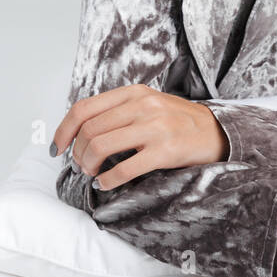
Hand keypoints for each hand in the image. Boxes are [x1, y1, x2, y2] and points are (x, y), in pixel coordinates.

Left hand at [52, 84, 228, 190]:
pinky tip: (107, 183)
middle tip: (81, 166)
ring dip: (89, 166)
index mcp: (134, 93)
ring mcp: (155, 128)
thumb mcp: (149, 103)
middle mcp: (143, 106)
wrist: (218, 132)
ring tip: (92, 173)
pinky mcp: (165, 151)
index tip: (58, 147)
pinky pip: (124, 169)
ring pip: (101, 147)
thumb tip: (80, 131)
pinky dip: (108, 180)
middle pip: (90, 131)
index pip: (83, 109)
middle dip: (77, 153)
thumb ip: (119, 110)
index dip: (63, 130)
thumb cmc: (179, 121)